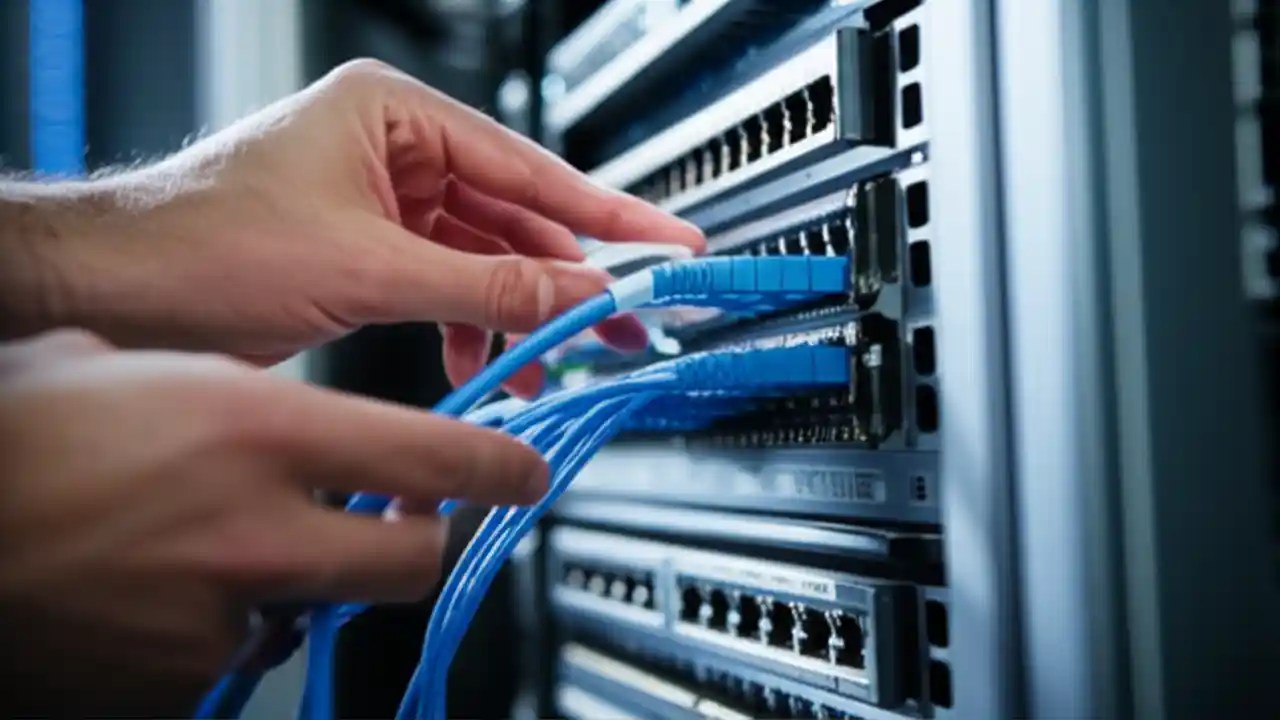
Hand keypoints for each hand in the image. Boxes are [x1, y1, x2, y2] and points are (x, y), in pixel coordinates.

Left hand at [0, 59, 702, 395]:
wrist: (112, 293)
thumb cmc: (200, 245)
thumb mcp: (367, 268)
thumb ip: (485, 284)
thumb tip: (573, 295)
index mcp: (393, 115)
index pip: (528, 166)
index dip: (606, 215)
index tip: (664, 244)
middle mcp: (392, 149)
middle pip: (513, 214)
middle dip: (566, 278)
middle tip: (622, 322)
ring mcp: (379, 199)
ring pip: (482, 256)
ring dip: (516, 312)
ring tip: (551, 360)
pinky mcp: (365, 246)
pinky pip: (445, 282)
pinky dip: (469, 324)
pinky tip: (481, 361)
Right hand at [0, 330, 547, 715]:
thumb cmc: (7, 441)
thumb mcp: (114, 365)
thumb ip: (211, 380)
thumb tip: (243, 385)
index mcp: (255, 430)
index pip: (437, 454)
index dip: (503, 468)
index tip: (528, 470)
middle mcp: (256, 528)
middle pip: (413, 558)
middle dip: (422, 539)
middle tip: (402, 518)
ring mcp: (220, 616)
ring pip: (321, 609)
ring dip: (303, 582)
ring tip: (226, 547)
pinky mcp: (179, 680)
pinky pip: (238, 657)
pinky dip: (224, 629)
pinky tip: (165, 594)